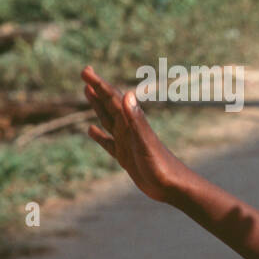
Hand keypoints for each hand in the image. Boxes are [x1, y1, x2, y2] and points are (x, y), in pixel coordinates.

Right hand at [81, 66, 188, 203]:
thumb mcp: (145, 141)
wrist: (173, 187)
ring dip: (97, 106)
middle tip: (85, 73)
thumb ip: (136, 119)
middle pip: (109, 105)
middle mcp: (128, 130)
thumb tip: (127, 93)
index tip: (85, 71)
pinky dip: (99, 136)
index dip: (99, 84)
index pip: (112, 99)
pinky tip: (91, 130)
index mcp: (131, 124)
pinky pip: (108, 143)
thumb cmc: (162, 165)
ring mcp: (126, 142)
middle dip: (97, 89)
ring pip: (107, 119)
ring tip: (87, 92)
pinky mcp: (125, 157)